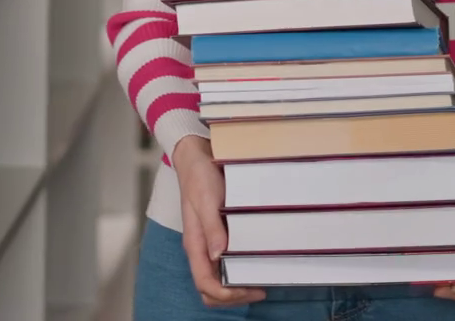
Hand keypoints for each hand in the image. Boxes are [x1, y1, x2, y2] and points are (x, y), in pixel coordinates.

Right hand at [173, 135, 264, 307]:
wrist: (195, 158)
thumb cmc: (199, 178)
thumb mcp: (206, 200)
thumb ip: (211, 228)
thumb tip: (217, 255)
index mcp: (194, 244)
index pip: (205, 283)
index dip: (227, 294)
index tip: (252, 289)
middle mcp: (200, 248)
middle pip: (210, 289)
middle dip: (233, 296)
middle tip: (260, 289)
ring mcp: (207, 243)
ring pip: (216, 280)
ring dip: (235, 287)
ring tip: (258, 281)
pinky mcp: (215, 235)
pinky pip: (222, 265)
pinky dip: (236, 272)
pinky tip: (252, 264)